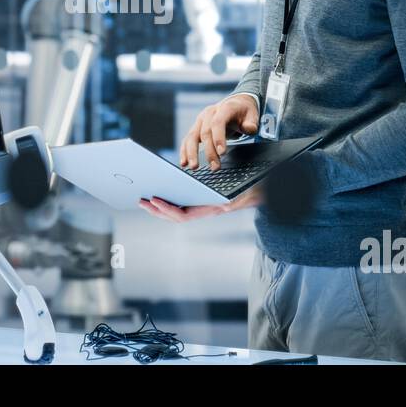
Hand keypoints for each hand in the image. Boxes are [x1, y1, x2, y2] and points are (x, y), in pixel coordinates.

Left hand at [139, 183, 263, 222]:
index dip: (168, 210)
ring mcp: (203, 207)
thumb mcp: (247, 194)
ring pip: (176, 212)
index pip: (184, 215)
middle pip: (175, 216)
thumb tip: (225, 207)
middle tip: (141, 200)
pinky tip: (160, 193)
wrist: (263, 190)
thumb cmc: (256, 191)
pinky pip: (181, 204)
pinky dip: (169, 200)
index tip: (155, 200)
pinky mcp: (202, 201)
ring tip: (144, 199)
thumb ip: (236, 201)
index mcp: (211, 210)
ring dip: (159, 207)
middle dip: (157, 209)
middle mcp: (205, 210)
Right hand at [179, 94, 259, 171]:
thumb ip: (251, 123)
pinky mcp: (196, 128)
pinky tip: (184, 162)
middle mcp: (209, 113)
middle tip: (215, 167)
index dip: (218, 137)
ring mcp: (200, 120)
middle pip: (205, 132)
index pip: (218, 122)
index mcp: (224, 108)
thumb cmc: (243, 111)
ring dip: (191, 153)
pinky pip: (187, 140)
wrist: (235, 103)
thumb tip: (248, 129)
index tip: (222, 152)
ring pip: (192, 136)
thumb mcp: (252, 114)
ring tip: (194, 167)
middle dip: (209, 152)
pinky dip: (184, 151)